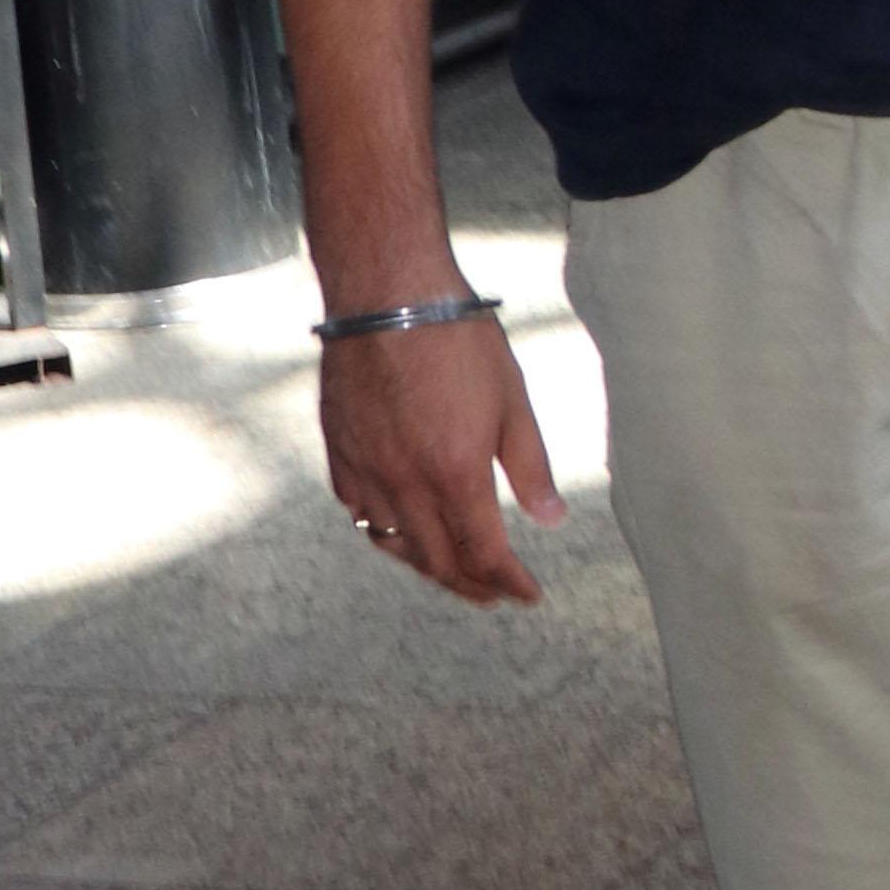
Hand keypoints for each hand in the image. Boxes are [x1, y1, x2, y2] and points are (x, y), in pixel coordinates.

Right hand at [319, 312, 563, 605]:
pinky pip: (359, 511)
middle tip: (494, 594)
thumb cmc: (458, 340)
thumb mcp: (512, 400)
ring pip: (393, 544)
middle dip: (471, 585)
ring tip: (452, 570)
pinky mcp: (339, 451)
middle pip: (438, 561)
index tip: (528, 595)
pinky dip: (383, 531)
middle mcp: (405, 483)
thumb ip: (530, 466)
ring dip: (427, 566)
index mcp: (456, 474)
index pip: (485, 554)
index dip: (510, 583)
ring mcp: (366, 470)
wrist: (387, 294)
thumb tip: (550, 519)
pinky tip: (401, 526)